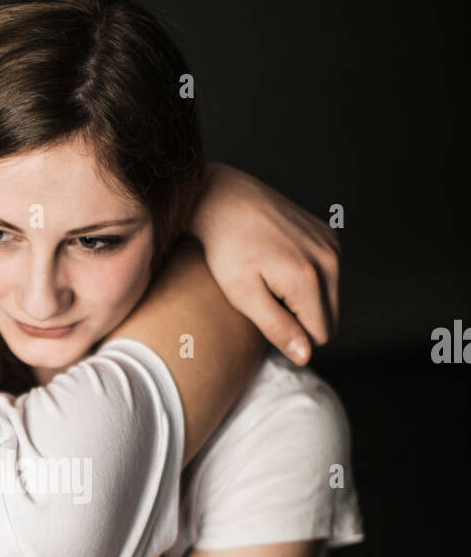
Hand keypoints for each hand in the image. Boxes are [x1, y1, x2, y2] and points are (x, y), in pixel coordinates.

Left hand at [190, 163, 339, 363]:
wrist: (225, 199)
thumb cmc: (226, 250)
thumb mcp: (243, 296)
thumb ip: (277, 328)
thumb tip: (306, 357)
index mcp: (309, 279)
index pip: (321, 335)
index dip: (293, 336)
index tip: (266, 318)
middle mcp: (329, 260)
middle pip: (331, 319)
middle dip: (302, 320)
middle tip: (268, 302)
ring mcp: (332, 244)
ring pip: (331, 298)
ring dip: (305, 301)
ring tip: (272, 282)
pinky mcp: (329, 234)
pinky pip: (328, 275)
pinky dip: (308, 279)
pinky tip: (280, 265)